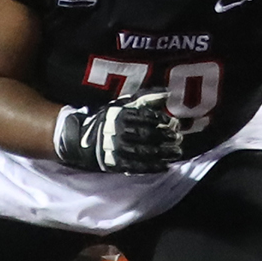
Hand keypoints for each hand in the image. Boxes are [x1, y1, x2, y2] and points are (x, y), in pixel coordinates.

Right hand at [53, 91, 183, 173]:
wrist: (83, 139)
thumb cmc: (108, 119)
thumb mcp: (123, 105)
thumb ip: (145, 99)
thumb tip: (168, 93)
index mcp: (120, 115)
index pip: (143, 117)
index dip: (160, 120)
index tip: (173, 123)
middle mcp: (118, 132)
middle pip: (146, 135)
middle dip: (164, 137)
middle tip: (179, 139)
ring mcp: (117, 149)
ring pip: (143, 152)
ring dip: (162, 153)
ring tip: (177, 153)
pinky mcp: (116, 164)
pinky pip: (136, 167)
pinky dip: (151, 167)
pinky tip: (165, 167)